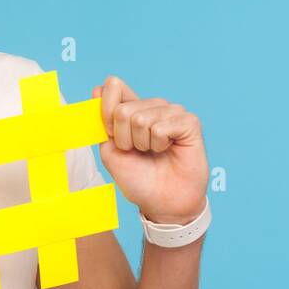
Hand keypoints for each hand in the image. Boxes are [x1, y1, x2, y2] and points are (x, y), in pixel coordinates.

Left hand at [92, 76, 208, 223]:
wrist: (162, 202)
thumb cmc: (138, 178)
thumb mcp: (110, 150)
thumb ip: (102, 120)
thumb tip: (98, 87)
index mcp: (134, 109)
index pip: (114, 87)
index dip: (105, 112)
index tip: (111, 135)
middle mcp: (153, 106)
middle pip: (123, 109)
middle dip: (124, 138)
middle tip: (138, 152)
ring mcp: (173, 111)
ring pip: (141, 119)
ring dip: (142, 144)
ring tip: (154, 153)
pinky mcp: (189, 121)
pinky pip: (161, 127)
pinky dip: (159, 145)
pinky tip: (168, 150)